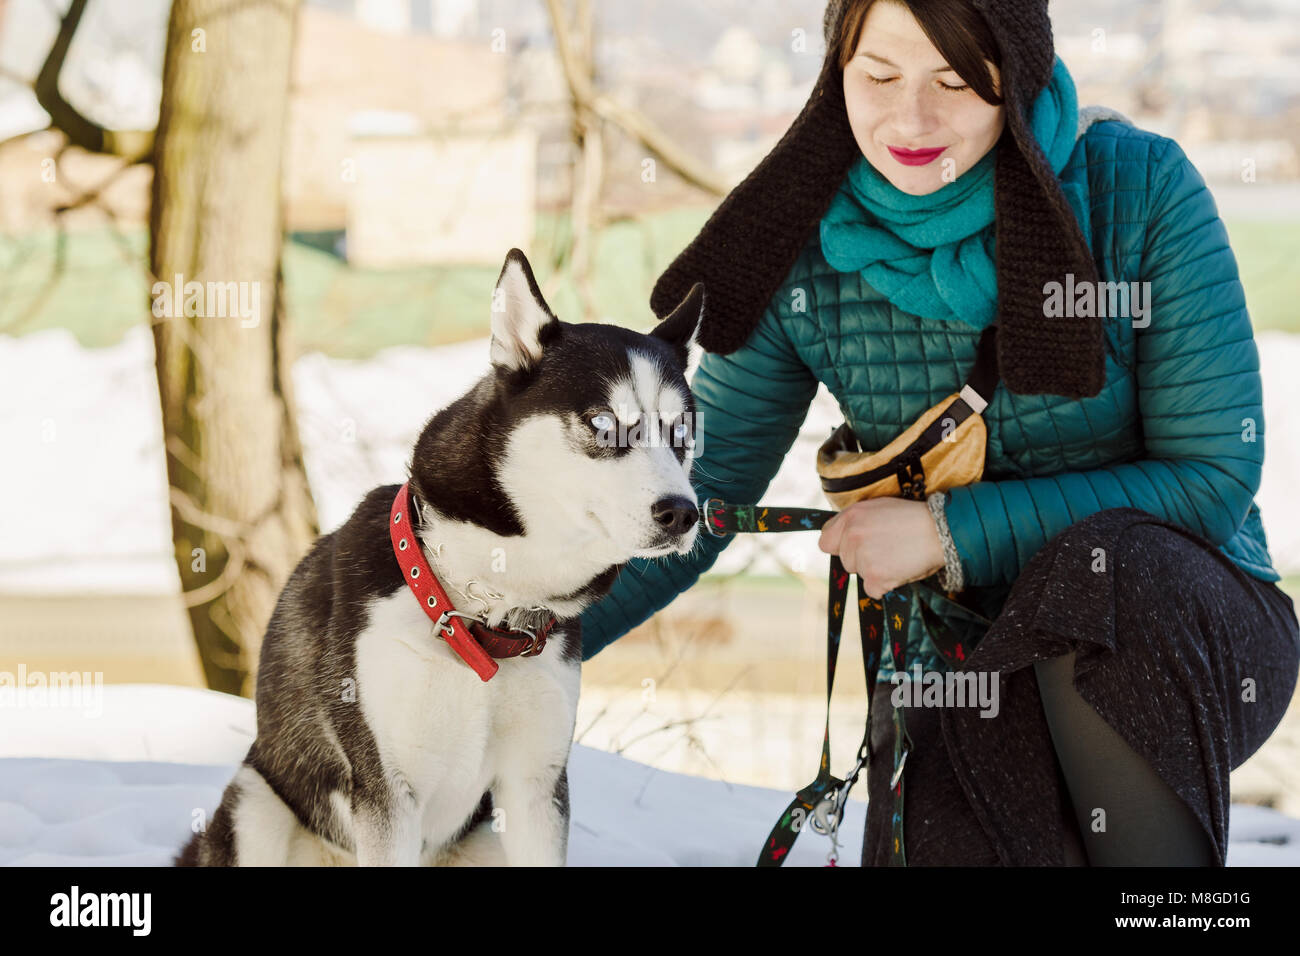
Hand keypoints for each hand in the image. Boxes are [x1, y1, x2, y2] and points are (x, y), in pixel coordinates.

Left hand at [817, 497, 944, 599]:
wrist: (940, 531)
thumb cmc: (913, 518)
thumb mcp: (878, 507)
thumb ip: (854, 521)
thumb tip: (840, 537)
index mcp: (851, 517)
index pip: (826, 542)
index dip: (841, 546)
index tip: (857, 546)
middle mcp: (852, 536)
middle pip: (844, 561)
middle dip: (862, 559)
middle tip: (887, 548)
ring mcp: (862, 557)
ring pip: (859, 574)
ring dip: (875, 571)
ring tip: (897, 556)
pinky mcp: (875, 576)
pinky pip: (872, 589)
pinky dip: (885, 585)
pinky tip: (900, 569)